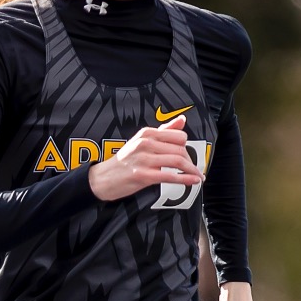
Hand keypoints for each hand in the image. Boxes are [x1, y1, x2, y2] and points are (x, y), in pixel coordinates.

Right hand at [87, 116, 203, 201]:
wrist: (102, 178)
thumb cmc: (124, 161)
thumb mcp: (141, 140)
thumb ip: (163, 131)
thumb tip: (182, 119)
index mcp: (147, 133)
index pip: (179, 136)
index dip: (186, 148)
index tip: (188, 157)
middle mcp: (146, 143)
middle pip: (180, 149)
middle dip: (191, 162)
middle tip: (194, 170)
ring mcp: (144, 159)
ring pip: (178, 161)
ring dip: (192, 171)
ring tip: (198, 177)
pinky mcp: (143, 175)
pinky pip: (170, 176)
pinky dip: (185, 179)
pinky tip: (193, 182)